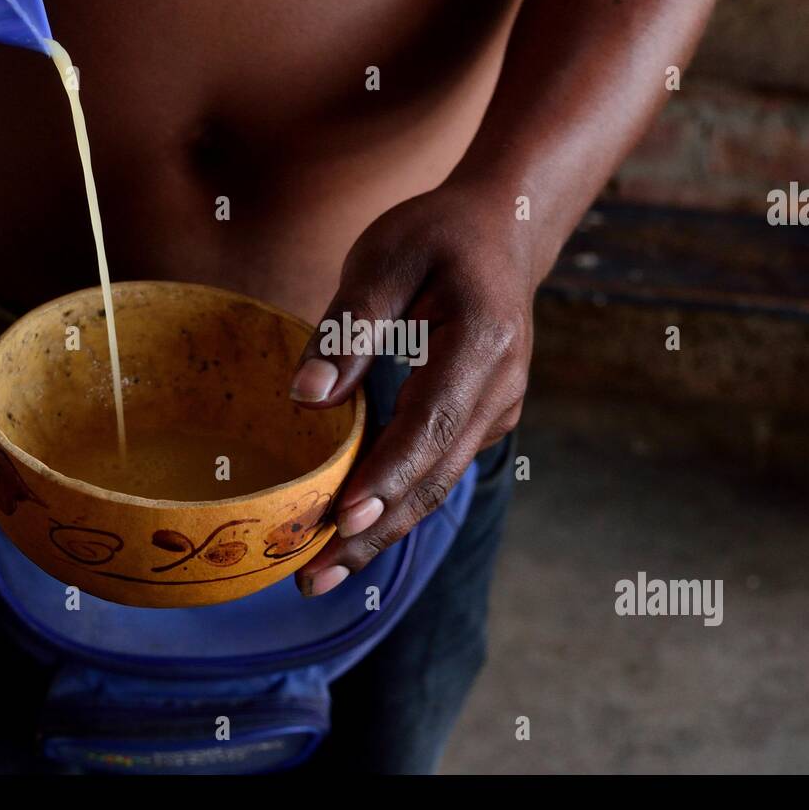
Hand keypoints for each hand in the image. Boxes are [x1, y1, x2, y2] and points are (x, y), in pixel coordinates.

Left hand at [289, 183, 535, 595]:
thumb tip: (306, 398)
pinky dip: (396, 504)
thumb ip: (349, 324)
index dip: (387, 477)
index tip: (340, 521)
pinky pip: (438, 470)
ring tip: (321, 574)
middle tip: (311, 578)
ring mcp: (500, 409)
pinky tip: (352, 532)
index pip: (431, 423)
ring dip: (382, 531)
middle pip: (435, 474)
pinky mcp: (486, 420)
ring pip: (438, 484)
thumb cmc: (436, 236)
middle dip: (373, 532)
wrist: (500, 231)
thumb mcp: (386, 257)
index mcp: (483, 340)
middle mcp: (503, 386)